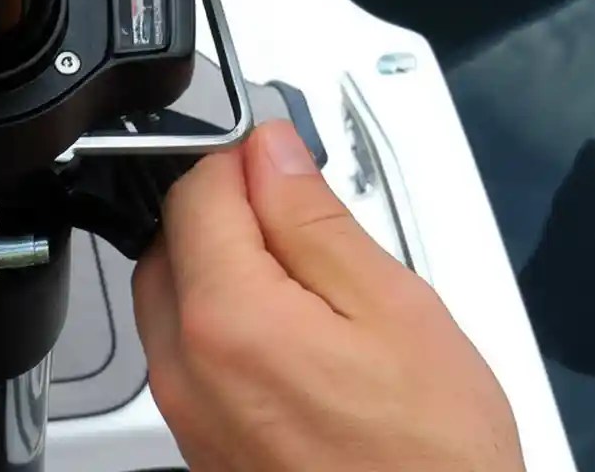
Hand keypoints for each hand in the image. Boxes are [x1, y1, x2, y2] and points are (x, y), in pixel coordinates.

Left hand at [133, 121, 523, 470]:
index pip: (195, 194)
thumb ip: (315, 219)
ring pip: (168, 297)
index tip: (280, 163)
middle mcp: (185, 369)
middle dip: (222, 213)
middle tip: (298, 221)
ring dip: (216, 267)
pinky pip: (182, 353)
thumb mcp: (392, 308)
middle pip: (167, 242)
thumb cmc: (427, 457)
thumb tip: (271, 154)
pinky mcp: (195, 439)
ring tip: (304, 284)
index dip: (241, 162)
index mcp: (227, 321)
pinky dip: (216, 321)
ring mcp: (183, 410)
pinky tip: (285, 332)